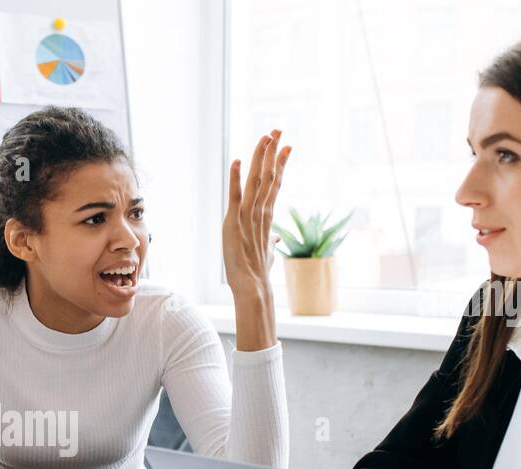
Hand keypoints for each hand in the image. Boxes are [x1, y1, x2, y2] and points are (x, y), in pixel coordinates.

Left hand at [223, 131, 290, 350]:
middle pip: (269, 176)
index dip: (280, 164)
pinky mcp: (234, 222)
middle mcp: (260, 212)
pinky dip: (236, 178)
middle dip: (274, 152)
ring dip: (260, 157)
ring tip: (266, 137)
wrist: (252, 286)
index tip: (286, 146)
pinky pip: (235, 196)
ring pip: (257, 180)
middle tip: (279, 130)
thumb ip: (271, 239)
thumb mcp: (266, 251)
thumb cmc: (257, 270)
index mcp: (266, 215)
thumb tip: (276, 236)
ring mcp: (248, 216)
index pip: (275, 184)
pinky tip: (237, 161)